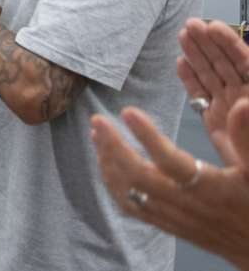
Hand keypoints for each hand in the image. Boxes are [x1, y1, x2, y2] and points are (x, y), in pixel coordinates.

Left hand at [91, 104, 248, 270]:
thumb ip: (248, 139)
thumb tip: (242, 105)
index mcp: (210, 189)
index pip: (171, 162)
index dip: (148, 137)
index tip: (128, 111)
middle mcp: (186, 206)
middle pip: (138, 177)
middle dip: (113, 147)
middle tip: (98, 120)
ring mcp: (173, 218)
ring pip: (129, 194)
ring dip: (108, 164)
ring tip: (97, 136)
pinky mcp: (167, 226)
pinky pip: (132, 207)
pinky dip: (114, 184)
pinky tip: (106, 164)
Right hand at [178, 18, 248, 165]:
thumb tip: (244, 104)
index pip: (246, 64)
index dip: (231, 44)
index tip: (214, 27)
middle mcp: (244, 98)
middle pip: (226, 64)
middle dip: (209, 44)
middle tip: (191, 25)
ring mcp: (229, 108)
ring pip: (212, 76)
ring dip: (197, 55)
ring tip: (182, 35)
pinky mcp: (215, 120)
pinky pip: (201, 95)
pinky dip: (190, 79)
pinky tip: (180, 63)